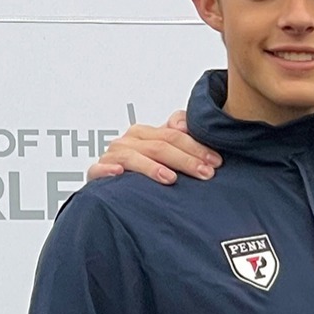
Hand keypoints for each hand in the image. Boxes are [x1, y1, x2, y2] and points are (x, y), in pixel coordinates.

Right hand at [86, 111, 219, 185]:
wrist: (118, 188)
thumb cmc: (148, 167)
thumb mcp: (166, 148)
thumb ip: (179, 132)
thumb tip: (184, 125)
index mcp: (145, 133)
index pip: (173, 135)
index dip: (196, 147)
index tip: (216, 161)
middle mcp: (128, 142)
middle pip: (158, 146)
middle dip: (184, 160)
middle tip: (205, 173)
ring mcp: (112, 156)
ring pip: (133, 157)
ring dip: (152, 167)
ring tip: (171, 178)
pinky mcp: (97, 172)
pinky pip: (98, 169)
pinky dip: (107, 170)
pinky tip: (119, 173)